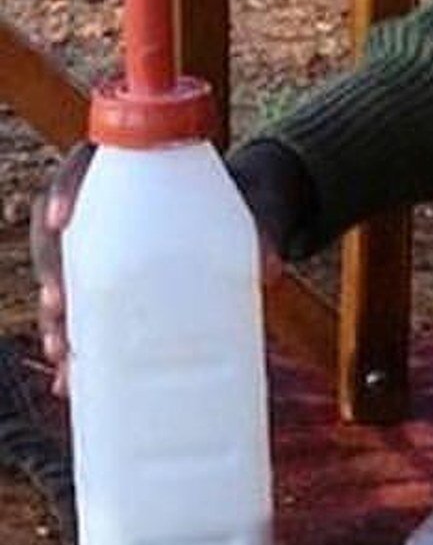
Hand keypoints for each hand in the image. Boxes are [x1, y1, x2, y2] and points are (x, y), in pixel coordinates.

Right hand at [31, 140, 306, 395]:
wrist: (262, 213)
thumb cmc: (255, 200)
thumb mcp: (260, 209)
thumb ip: (263, 233)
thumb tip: (269, 268)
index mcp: (138, 167)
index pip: (82, 167)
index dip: (64, 188)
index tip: (62, 220)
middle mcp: (111, 204)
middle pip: (59, 229)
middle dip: (52, 267)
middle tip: (60, 304)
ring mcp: (109, 245)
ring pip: (63, 274)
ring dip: (57, 314)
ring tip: (64, 349)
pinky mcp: (116, 283)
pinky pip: (84, 309)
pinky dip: (77, 341)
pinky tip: (73, 378)